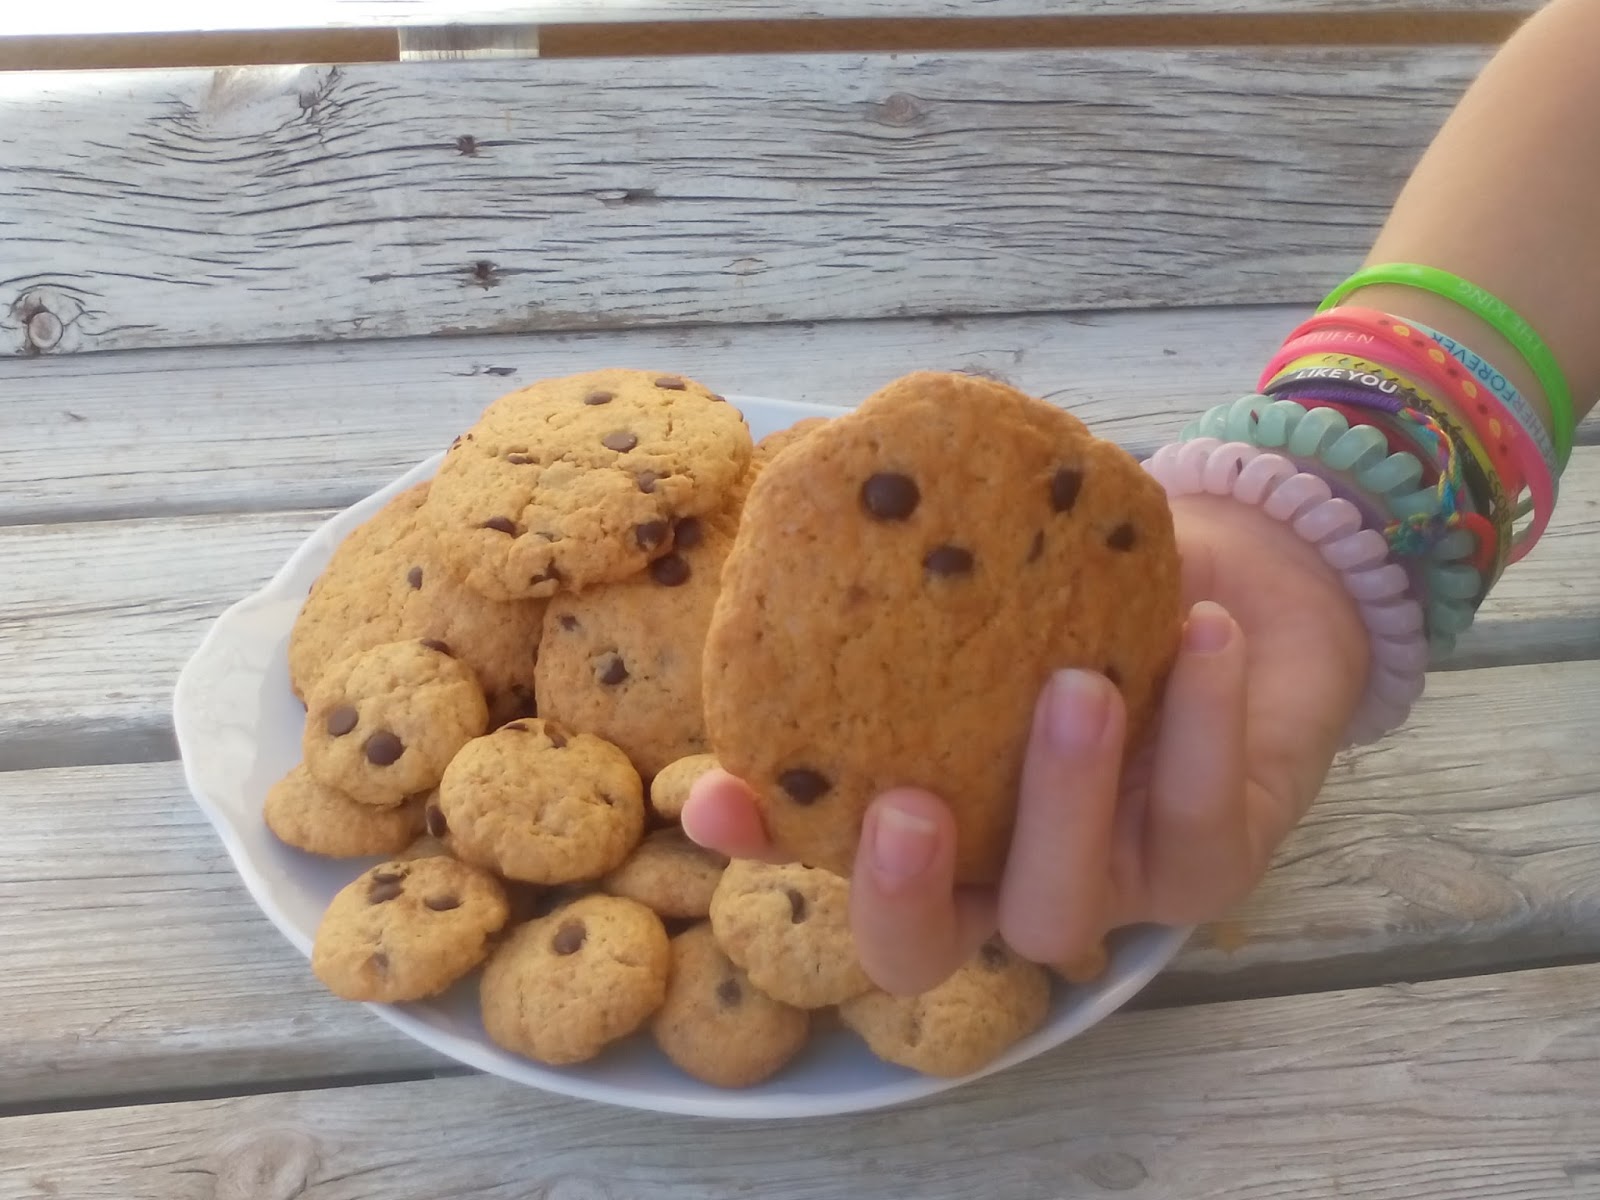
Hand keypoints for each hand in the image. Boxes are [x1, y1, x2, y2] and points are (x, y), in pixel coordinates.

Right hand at [684, 494, 1370, 993]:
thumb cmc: (1085, 584)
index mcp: (929, 820)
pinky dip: (1200, 730)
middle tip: (903, 806)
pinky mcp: (1210, 865)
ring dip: (1062, 801)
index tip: (717, 794)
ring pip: (1060, 912)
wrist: (1240, 587)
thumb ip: (912, 569)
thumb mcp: (991, 570)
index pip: (824, 858)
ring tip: (1075, 688)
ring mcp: (1103, 886)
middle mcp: (996, 875)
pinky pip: (1201, 825)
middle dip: (898, 894)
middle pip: (922, 953)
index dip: (765, 843)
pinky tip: (1203, 633)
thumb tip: (810, 499)